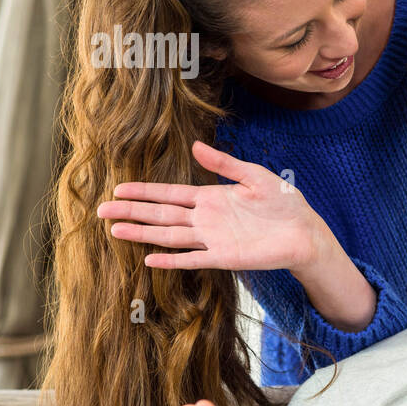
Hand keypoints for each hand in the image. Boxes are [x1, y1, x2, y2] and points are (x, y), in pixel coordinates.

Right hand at [97, 140, 327, 272]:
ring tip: (115, 230)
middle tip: (101, 210)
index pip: (170, 194)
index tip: (118, 189)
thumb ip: (224, 164)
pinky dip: (171, 260)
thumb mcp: (254, 176)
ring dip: (143, 233)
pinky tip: (150, 258)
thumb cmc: (284, 203)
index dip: (144, 192)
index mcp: (211, 197)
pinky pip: (193, 259)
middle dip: (132, 211)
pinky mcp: (224, 257)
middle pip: (161, 214)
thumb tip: (194, 145)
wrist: (305, 231)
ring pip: (169, 236)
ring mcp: (212, 239)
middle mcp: (205, 219)